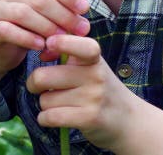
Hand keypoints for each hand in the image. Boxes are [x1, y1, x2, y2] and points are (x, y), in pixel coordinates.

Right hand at [0, 0, 89, 75]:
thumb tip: (82, 3)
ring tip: (61, 39)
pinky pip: (9, 30)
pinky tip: (41, 46)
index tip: (85, 8)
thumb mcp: (48, 13)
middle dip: (63, 14)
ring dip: (47, 27)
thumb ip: (63, 4)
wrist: (2, 50)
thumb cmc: (30, 27)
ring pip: (24, 13)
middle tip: (79, 29)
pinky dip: (27, 38)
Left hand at [26, 34, 136, 150]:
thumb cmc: (100, 88)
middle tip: (38, 87)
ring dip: (44, 105)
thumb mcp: (91, 66)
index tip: (48, 44)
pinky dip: (44, 119)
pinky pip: (50, 117)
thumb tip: (43, 51)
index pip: (80, 45)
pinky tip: (50, 117)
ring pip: (45, 100)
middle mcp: (95, 75)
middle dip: (34, 84)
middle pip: (43, 77)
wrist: (128, 120)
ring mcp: (93, 97)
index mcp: (94, 59)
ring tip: (58, 104)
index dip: (61, 42)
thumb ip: (70, 54)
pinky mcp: (89, 118)